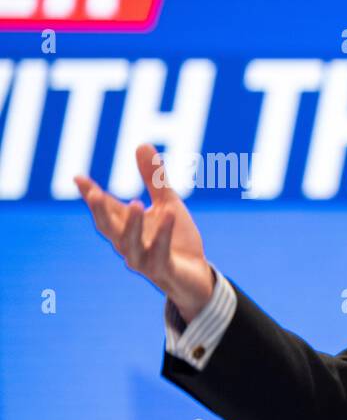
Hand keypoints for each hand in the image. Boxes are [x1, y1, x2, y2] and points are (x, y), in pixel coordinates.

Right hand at [74, 144, 213, 322]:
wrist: (195, 275)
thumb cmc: (176, 239)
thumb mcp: (168, 203)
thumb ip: (154, 178)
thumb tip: (141, 144)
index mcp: (126, 227)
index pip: (105, 210)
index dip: (91, 195)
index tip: (79, 178)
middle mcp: (128, 245)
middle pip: (108, 228)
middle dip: (100, 210)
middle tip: (93, 193)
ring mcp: (143, 260)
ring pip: (130, 244)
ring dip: (132, 224)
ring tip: (136, 202)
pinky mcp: (163, 269)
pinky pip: (160, 252)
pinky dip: (163, 234)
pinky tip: (168, 213)